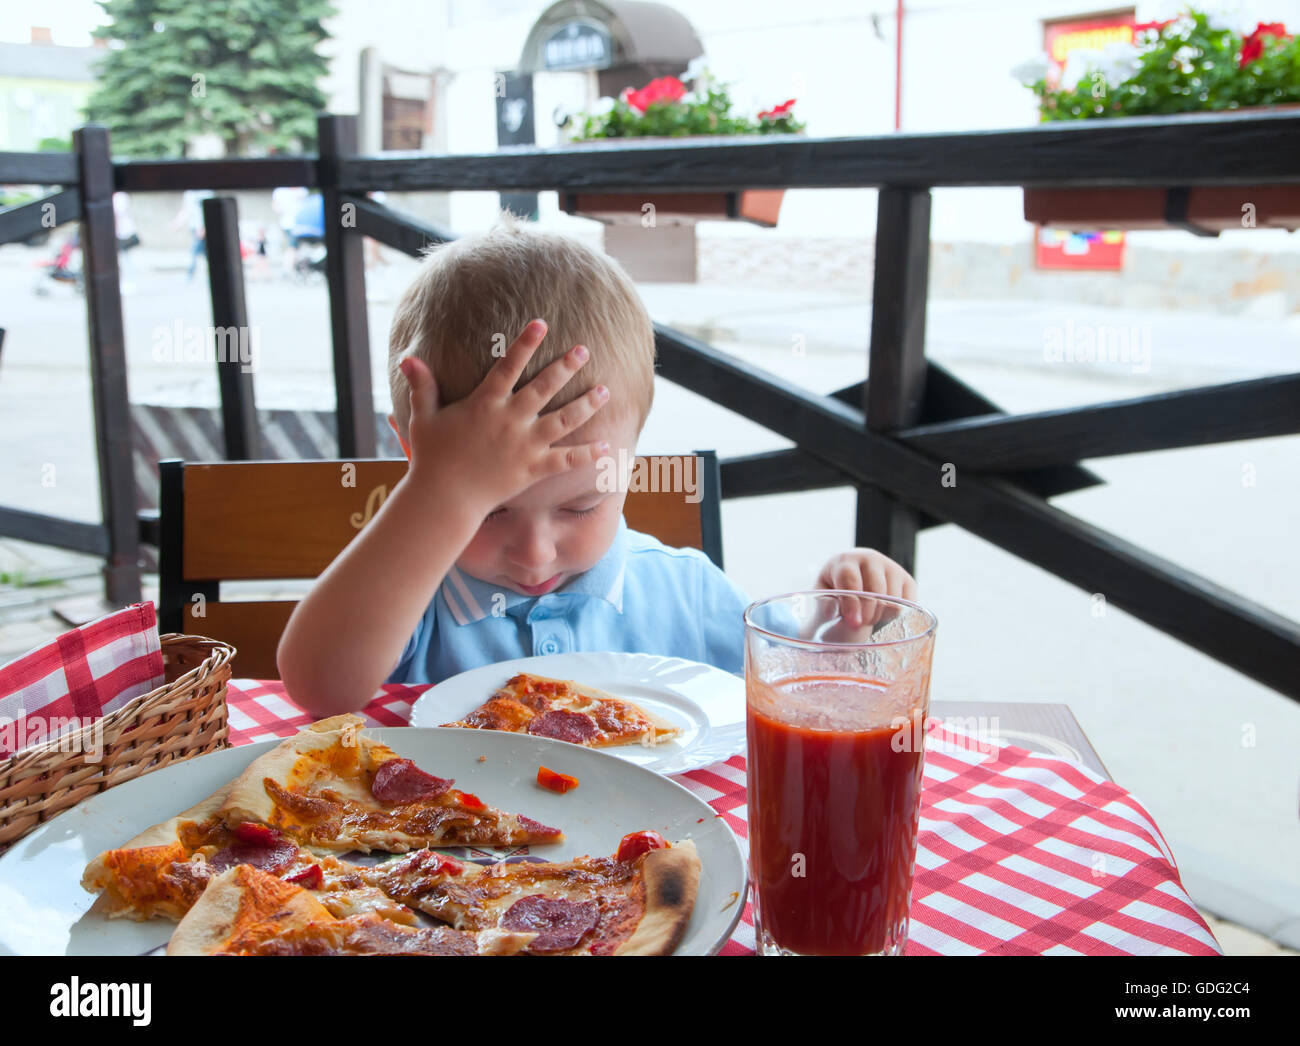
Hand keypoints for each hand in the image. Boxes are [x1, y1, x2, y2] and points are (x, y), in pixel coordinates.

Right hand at [397, 319, 609, 516]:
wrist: (444, 498)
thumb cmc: (431, 457)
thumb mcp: (423, 417)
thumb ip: (422, 386)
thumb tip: (408, 358)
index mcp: (485, 404)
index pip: (509, 366)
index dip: (525, 343)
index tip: (542, 323)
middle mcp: (509, 420)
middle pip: (544, 387)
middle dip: (565, 367)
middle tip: (584, 350)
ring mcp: (524, 445)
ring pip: (562, 420)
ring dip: (585, 404)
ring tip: (605, 390)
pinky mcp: (532, 470)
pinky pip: (565, 460)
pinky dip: (586, 454)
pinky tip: (606, 446)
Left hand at [813, 548, 916, 640]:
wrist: (853, 586)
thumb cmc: (835, 593)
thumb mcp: (825, 597)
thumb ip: (827, 604)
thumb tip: (837, 612)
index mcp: (845, 560)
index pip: (849, 578)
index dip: (851, 602)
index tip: (853, 623)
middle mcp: (869, 558)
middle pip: (875, 587)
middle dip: (868, 612)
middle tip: (861, 624)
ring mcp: (890, 567)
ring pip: (892, 597)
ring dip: (880, 614)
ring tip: (868, 618)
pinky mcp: (907, 579)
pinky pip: (907, 602)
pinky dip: (895, 614)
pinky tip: (882, 613)